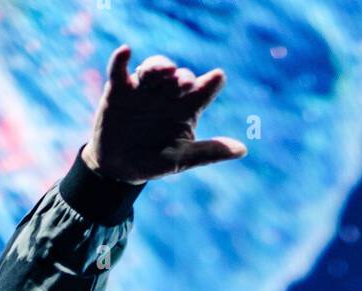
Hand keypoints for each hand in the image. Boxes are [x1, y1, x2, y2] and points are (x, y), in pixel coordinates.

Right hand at [81, 44, 247, 183]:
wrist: (120, 168)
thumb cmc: (155, 162)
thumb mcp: (182, 159)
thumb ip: (209, 152)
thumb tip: (243, 150)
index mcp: (186, 108)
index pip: (203, 91)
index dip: (211, 83)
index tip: (218, 77)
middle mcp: (167, 95)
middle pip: (179, 77)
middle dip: (183, 78)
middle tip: (187, 84)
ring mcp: (144, 90)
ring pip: (153, 69)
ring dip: (159, 66)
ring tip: (165, 71)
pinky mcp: (119, 89)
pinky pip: (119, 69)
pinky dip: (120, 59)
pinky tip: (126, 52)